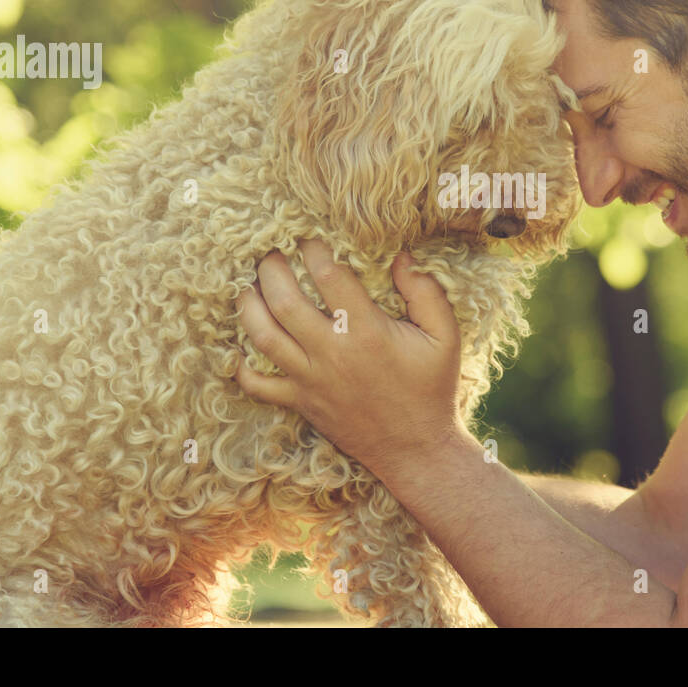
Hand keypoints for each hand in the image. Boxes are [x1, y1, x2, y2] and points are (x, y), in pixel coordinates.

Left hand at [233, 239, 463, 476]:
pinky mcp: (301, 403)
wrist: (417, 450)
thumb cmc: (432, 389)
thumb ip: (426, 293)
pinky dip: (242, 365)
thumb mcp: (445, 337)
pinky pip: (258, 384)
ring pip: (263, 337)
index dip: (314, 250)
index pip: (329, 276)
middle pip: (284, 302)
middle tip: (269, 253)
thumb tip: (401, 258)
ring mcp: (311, 381)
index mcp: (367, 332)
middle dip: (271, 270)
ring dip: (248, 307)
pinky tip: (242, 344)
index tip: (309, 237)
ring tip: (247, 286)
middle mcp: (332, 354)